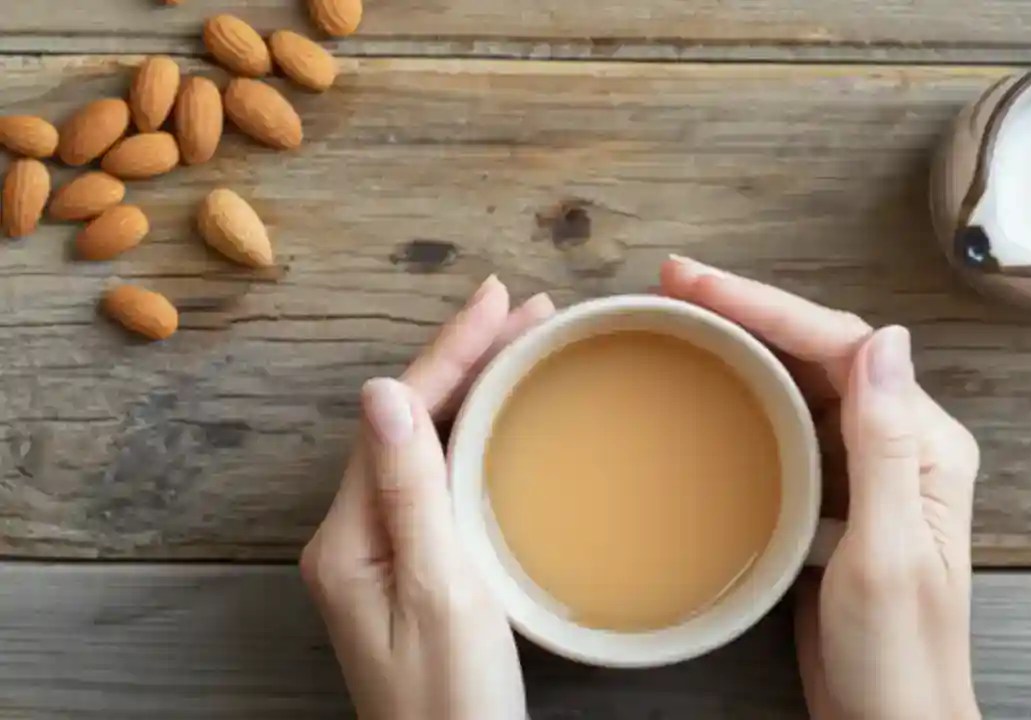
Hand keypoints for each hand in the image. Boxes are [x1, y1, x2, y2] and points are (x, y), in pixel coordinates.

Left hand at [301, 276, 554, 719]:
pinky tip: (503, 421)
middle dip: (467, 361)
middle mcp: (355, 534)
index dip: (449, 352)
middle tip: (528, 311)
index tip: (498, 298)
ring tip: (526, 347)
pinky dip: (474, 437)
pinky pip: (437, 480)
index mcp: (349, 535)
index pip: (399, 417)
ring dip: (473, 391)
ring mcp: (381, 552)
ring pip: (425, 447)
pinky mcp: (411, 570)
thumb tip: (382, 391)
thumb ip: (412, 491)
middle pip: (409, 423)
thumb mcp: (438, 591)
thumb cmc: (450, 699)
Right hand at [661, 256, 980, 719]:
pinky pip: (792, 428)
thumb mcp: (889, 552)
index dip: (770, 306)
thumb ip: (885, 447)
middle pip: (821, 353)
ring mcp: (867, 473)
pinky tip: (715, 389)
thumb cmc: (898, 656)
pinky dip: (750, 398)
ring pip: (803, 383)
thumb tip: (882, 338)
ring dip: (747, 344)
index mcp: (926, 446)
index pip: (845, 348)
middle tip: (675, 286)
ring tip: (685, 318)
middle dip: (749, 311)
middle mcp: (901, 445)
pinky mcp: (834, 501)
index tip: (699, 284)